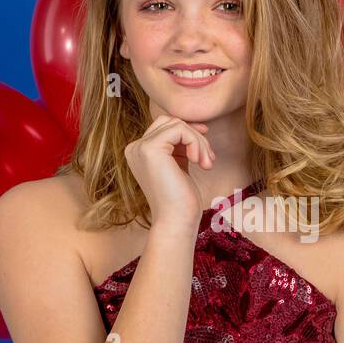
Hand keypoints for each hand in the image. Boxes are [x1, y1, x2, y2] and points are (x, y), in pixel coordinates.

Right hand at [125, 115, 215, 231]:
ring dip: (198, 141)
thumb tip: (197, 127)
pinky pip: (180, 129)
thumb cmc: (181, 200)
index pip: (165, 127)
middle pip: (170, 121)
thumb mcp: (180, 166)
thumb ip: (181, 147)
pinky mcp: (150, 149)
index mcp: (140, 152)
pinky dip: (196, 142)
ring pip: (177, 124)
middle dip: (194, 136)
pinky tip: (199, 162)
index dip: (189, 133)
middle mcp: (135, 148)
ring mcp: (140, 147)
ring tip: (207, 163)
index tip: (206, 148)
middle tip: (208, 159)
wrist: (176, 221)